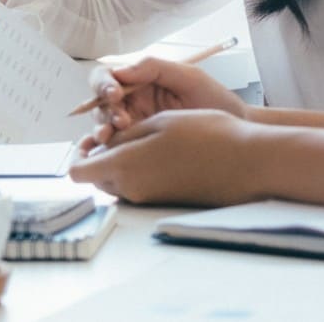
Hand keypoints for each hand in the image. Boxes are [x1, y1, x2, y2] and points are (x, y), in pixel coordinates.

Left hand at [68, 110, 264, 205]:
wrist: (246, 163)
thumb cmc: (207, 135)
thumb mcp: (161, 123)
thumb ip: (126, 135)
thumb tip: (104, 145)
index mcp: (124, 166)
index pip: (78, 171)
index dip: (79, 152)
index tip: (93, 135)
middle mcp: (131, 188)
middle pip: (97, 177)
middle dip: (101, 156)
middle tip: (122, 130)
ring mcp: (148, 197)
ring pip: (118, 182)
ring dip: (122, 163)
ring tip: (146, 137)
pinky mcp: (164, 200)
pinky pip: (139, 187)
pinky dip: (141, 170)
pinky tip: (163, 152)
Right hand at [80, 57, 246, 151]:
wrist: (233, 127)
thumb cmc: (213, 98)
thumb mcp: (187, 76)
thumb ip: (154, 68)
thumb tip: (120, 71)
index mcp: (140, 80)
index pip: (108, 76)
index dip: (104, 84)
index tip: (115, 94)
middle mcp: (132, 101)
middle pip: (101, 103)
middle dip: (105, 111)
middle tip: (121, 121)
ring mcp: (133, 125)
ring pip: (103, 125)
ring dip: (100, 130)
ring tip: (107, 138)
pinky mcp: (137, 146)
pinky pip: (112, 148)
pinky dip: (99, 151)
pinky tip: (97, 155)